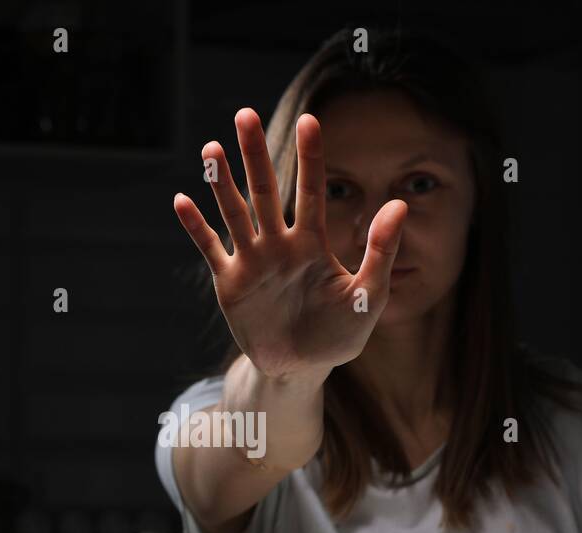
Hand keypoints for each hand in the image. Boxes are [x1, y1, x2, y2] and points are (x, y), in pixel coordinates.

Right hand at [172, 107, 407, 378]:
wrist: (301, 370)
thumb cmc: (339, 334)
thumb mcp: (369, 296)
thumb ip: (382, 251)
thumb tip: (399, 204)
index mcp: (313, 243)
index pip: (311, 191)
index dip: (310, 157)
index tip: (309, 121)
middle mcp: (280, 244)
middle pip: (264, 191)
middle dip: (253, 155)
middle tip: (244, 115)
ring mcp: (253, 261)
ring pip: (235, 213)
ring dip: (222, 183)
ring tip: (212, 149)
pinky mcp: (230, 282)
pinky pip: (211, 249)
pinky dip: (197, 227)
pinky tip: (182, 200)